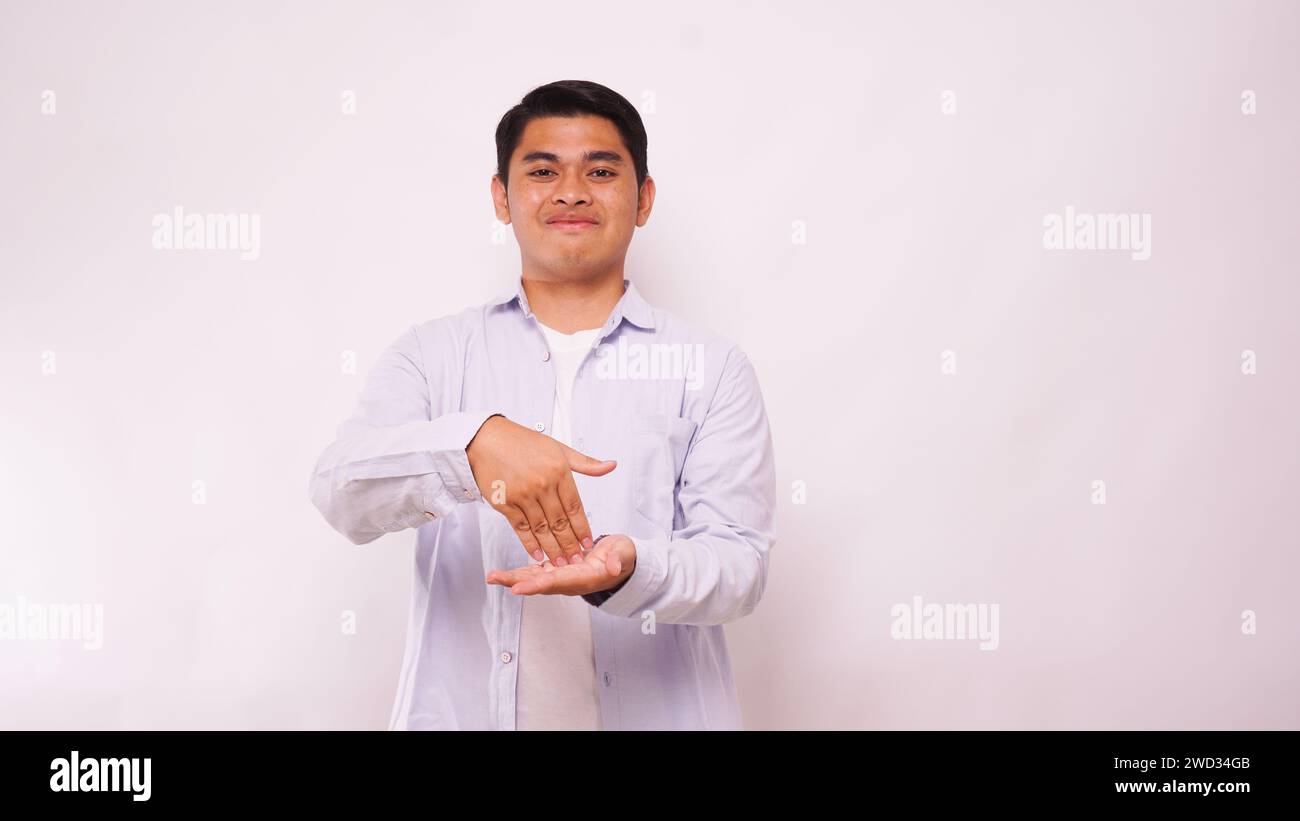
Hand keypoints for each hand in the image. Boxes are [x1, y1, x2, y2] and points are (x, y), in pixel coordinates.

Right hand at [466, 415, 616, 566]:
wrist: (485, 440)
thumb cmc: (521, 442)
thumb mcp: (558, 448)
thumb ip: (585, 463)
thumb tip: (610, 466)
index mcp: (558, 471)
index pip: (575, 507)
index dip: (582, 528)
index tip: (587, 542)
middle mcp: (542, 485)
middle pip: (560, 522)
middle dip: (569, 545)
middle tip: (576, 560)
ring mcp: (523, 495)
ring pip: (542, 529)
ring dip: (552, 549)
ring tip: (560, 563)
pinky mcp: (504, 503)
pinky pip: (521, 528)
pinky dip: (530, 544)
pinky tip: (538, 554)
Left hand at [485, 534, 635, 596]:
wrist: (620, 561)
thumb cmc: (622, 556)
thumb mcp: (623, 555)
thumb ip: (618, 560)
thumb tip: (614, 568)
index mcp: (584, 577)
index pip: (558, 581)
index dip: (538, 584)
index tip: (520, 587)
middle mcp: (569, 581)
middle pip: (539, 583)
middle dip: (517, 582)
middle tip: (495, 579)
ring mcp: (561, 577)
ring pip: (533, 579)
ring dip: (512, 579)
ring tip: (491, 576)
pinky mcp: (556, 570)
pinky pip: (534, 573)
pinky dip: (517, 574)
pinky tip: (501, 574)